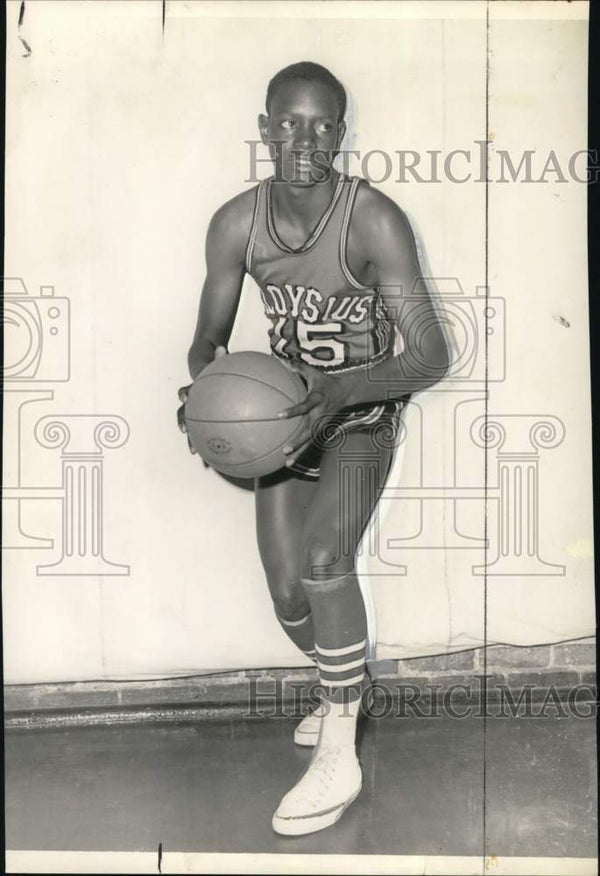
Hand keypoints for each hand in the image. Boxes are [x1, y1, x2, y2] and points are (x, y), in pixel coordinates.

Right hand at [177, 345, 227, 462]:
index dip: (184, 394)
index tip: (184, 397)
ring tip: (195, 451)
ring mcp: (195, 412)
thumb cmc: (213, 370)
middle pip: (183, 414)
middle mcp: (191, 403)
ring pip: (191, 427)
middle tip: (185, 431)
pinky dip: (209, 444)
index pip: (185, 392)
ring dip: (191, 439)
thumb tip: (221, 347)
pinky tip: (217, 457)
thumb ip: (218, 358)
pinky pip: (205, 433)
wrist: (204, 374)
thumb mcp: (216, 364)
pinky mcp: (202, 419)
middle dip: (183, 423)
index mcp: (194, 390)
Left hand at [277, 358, 349, 467]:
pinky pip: (311, 442)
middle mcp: (320, 414)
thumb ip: (297, 367)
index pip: (305, 406)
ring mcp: (322, 424)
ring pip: (310, 440)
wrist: (347, 392)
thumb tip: (280, 359)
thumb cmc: (326, 381)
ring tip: (287, 462)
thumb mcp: (314, 373)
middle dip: (298, 441)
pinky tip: (291, 461)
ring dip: (300, 452)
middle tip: (285, 450)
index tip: (280, 415)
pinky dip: (302, 451)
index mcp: (317, 400)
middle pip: (309, 431)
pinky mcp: (322, 429)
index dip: (294, 411)